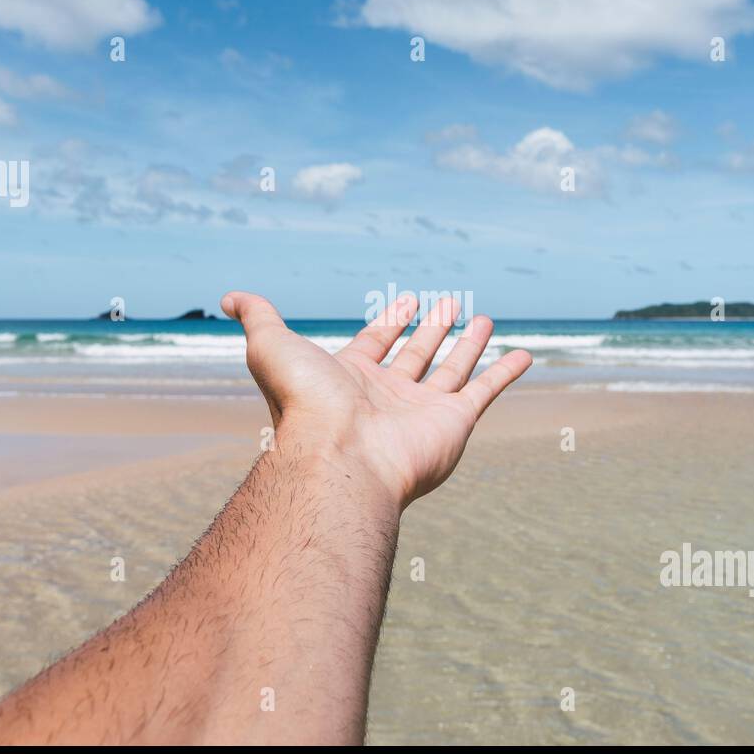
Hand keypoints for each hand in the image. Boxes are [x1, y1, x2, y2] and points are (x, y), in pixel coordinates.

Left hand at [220, 290, 531, 506]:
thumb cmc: (303, 403)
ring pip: (451, 370)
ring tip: (484, 317)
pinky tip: (523, 354)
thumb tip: (229, 296)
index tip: (407, 301)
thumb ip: (257, 316)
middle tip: (447, 302)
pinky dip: (504, 372)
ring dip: (468, 344)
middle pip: (414, 355)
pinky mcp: (453, 423)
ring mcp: (421, 411)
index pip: (374, 344)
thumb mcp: (271, 346)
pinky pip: (484, 392)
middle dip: (431, 329)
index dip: (390, 322)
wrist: (338, 457)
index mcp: (349, 379)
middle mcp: (386, 396)